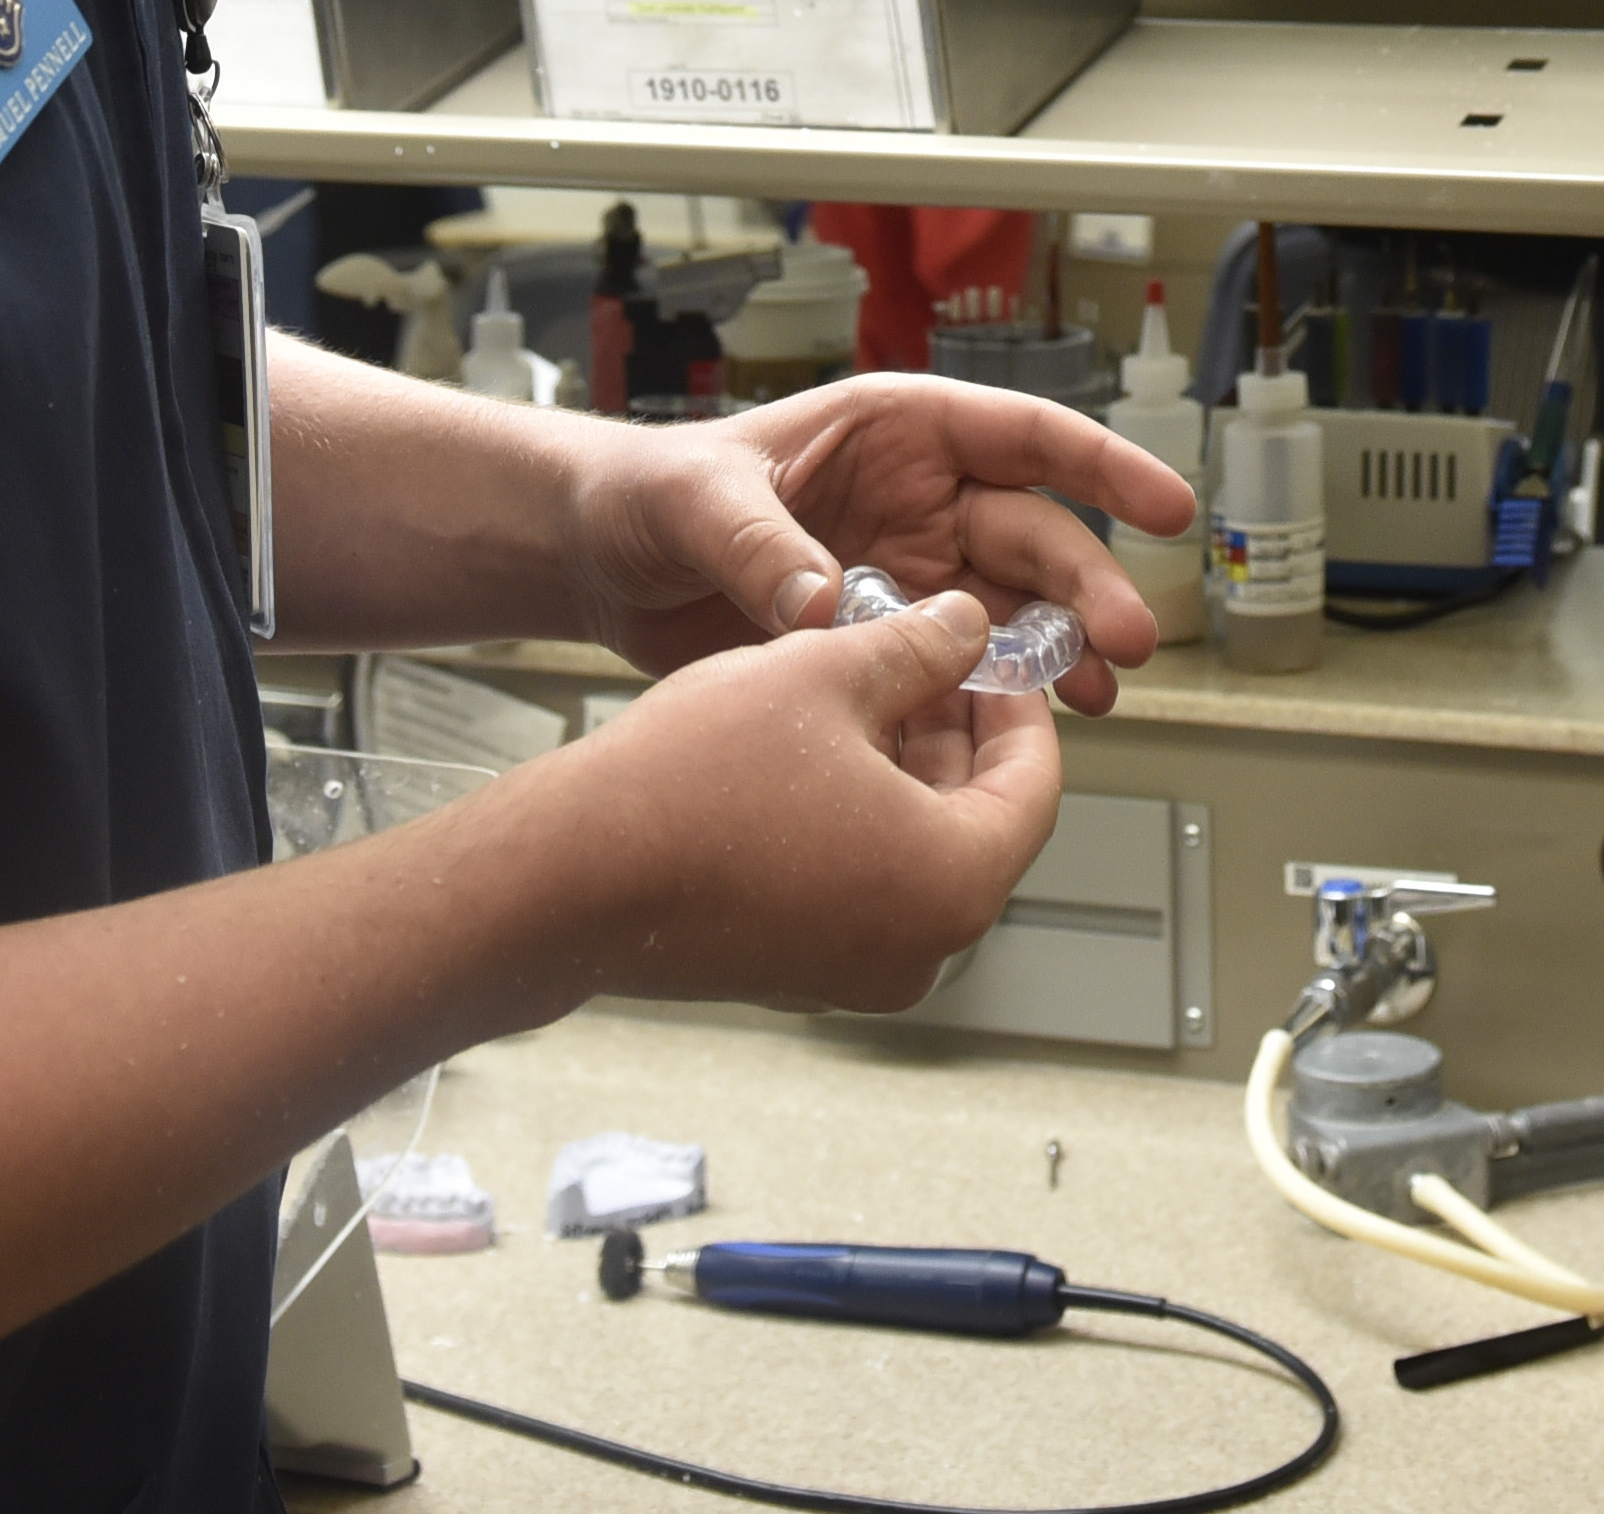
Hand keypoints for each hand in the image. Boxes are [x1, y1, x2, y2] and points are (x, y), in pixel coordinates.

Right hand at [508, 583, 1064, 1014]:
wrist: (568, 875)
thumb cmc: (691, 784)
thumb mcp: (827, 673)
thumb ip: (920, 649)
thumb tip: (966, 629)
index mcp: (954, 884)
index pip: (1036, 785)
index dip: (1018, 705)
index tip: (994, 656)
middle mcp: (920, 950)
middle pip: (980, 823)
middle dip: (957, 733)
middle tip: (925, 659)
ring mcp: (858, 974)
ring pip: (917, 853)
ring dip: (904, 771)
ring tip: (859, 689)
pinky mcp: (799, 974)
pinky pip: (862, 887)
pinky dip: (858, 819)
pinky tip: (812, 750)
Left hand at [565, 378, 1197, 715]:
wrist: (599, 560)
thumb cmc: (645, 493)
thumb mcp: (698, 501)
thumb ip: (762, 546)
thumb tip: (819, 602)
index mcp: (894, 432)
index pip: (1021, 436)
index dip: (1103, 465)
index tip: (1166, 504)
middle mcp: (917, 498)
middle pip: (1031, 537)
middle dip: (1087, 586)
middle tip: (1123, 642)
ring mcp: (906, 570)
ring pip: (1011, 610)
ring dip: (1059, 652)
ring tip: (1099, 699)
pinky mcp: (881, 638)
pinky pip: (956, 667)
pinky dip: (993, 698)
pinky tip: (1023, 732)